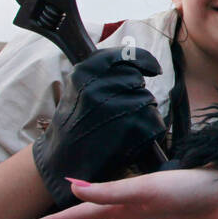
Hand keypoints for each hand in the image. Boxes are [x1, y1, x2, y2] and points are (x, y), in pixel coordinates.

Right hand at [31, 47, 165, 208]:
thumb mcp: (78, 90)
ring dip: (142, 113)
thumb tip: (136, 60)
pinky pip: (154, 123)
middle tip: (120, 111)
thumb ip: (102, 73)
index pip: (124, 55)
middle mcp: (100, 87)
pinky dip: (149, 132)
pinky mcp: (133, 127)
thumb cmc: (73, 125)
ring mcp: (117, 107)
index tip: (153, 68)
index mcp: (84, 72)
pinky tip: (131, 139)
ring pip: (147, 101)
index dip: (143, 60)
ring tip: (120, 127)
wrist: (63, 163)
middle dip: (135, 93)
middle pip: (137, 80)